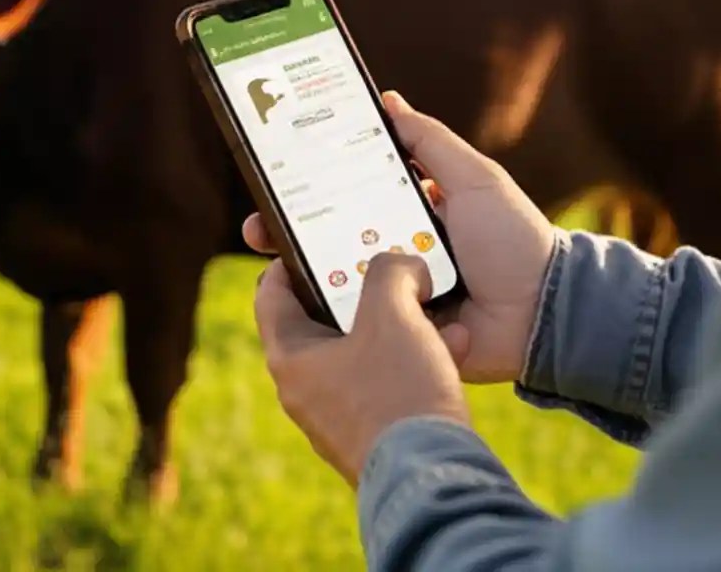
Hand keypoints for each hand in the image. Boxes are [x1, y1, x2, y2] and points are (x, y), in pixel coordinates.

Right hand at [243, 91, 554, 382]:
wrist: (545, 311)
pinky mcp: (398, 334)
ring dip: (301, 275)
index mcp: (408, 214)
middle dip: (288, 234)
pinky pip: (358, 326)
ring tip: (272, 264)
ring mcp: (393, 297)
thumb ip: (431, 142)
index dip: (312, 190)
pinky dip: (332, 318)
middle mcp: (395, 254)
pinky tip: (299, 308)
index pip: (348, 198)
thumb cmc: (514, 239)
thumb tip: (389, 100)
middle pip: (329, 241)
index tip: (276, 180)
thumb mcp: (474, 178)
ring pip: (336, 284)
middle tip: (257, 228)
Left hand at [255, 254, 468, 485]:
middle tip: (386, 271)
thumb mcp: (392, 313)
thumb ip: (389, 273)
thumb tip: (399, 267)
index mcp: (290, 359)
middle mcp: (304, 392)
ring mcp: (336, 418)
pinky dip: (411, 361)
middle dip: (359, 293)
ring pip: (360, 353)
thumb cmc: (398, 393)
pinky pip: (386, 384)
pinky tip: (449, 351)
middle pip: (321, 323)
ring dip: (396, 326)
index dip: (290, 260)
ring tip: (430, 309)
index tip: (318, 241)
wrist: (432, 479)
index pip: (271, 295)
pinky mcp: (372, 437)